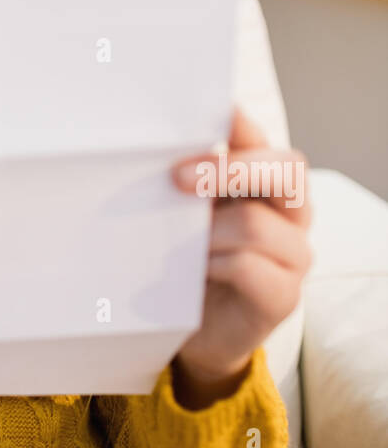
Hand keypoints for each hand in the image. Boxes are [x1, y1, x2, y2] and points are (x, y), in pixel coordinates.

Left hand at [169, 110, 311, 404]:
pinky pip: (250, 267)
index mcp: (266, 181)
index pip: (261, 139)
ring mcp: (294, 255)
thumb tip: (152, 152)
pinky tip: (195, 273)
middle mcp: (291, 212)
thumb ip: (185, 182)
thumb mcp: (184, 213)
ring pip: (256, 223)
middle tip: (176, 177)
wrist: (197, 331)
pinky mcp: (285, 296)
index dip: (238, 123)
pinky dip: (215, 265)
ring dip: (207, 232)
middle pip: (285, 169)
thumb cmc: (190, 260)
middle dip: (228, 169)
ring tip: (179, 247)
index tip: (201, 116)